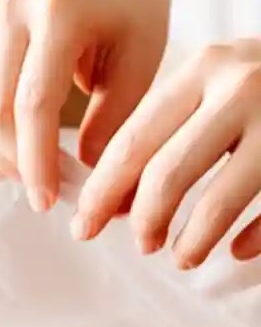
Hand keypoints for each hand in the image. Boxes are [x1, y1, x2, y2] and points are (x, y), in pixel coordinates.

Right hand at [0, 0, 180, 211]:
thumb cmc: (129, 18)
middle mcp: (8, 13)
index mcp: (58, 14)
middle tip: (40, 188)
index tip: (47, 199)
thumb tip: (85, 186)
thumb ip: (110, 126)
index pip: (33, 103)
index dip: (36, 159)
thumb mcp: (138, 68)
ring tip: (22, 170)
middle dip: (14, 161)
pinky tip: (0, 151)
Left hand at [74, 39, 260, 266]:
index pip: (132, 142)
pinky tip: (235, 252)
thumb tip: (112, 200)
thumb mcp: (211, 82)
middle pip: (168, 173)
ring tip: (182, 257)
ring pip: (219, 200)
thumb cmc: (259, 84)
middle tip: (140, 245)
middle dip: (144, 219)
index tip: (83, 226)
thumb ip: (163, 129)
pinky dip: (250, 240)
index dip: (102, 192)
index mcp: (202, 69)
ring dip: (192, 240)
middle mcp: (242, 88)